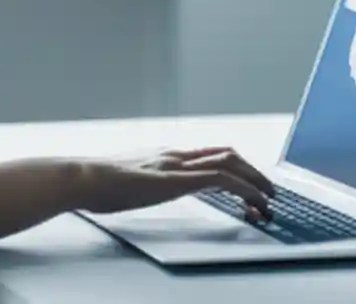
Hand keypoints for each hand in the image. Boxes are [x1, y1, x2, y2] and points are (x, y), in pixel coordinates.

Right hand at [74, 147, 274, 220]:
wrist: (85, 178)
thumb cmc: (96, 184)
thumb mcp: (125, 182)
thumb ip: (137, 183)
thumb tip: (133, 190)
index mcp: (163, 157)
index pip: (206, 154)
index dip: (229, 166)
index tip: (242, 181)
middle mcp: (175, 155)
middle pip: (225, 154)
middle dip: (250, 171)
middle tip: (265, 190)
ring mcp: (179, 165)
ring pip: (230, 163)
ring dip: (255, 181)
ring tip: (269, 199)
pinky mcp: (181, 179)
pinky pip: (223, 179)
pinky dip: (246, 189)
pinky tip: (255, 201)